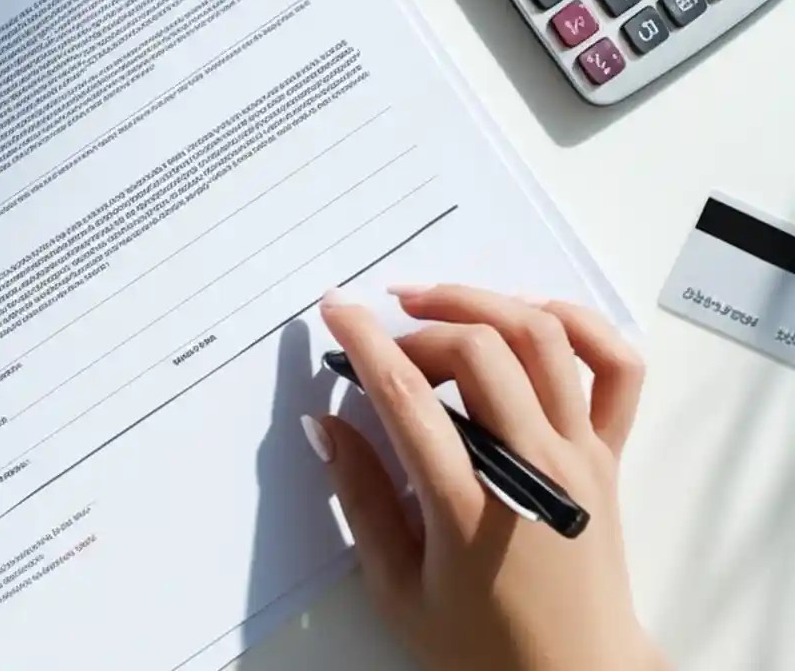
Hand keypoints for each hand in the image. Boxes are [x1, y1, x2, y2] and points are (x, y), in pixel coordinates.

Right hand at [303, 285, 663, 670]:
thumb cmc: (478, 645)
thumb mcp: (396, 588)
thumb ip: (361, 499)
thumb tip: (326, 424)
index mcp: (469, 507)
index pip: (409, 398)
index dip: (365, 342)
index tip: (336, 309)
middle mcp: (535, 468)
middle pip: (479, 352)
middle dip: (419, 325)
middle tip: (382, 335)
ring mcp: (581, 456)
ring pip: (543, 339)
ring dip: (484, 304)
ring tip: (437, 306)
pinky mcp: (610, 455)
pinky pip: (615, 367)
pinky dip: (579, 324)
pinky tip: (531, 317)